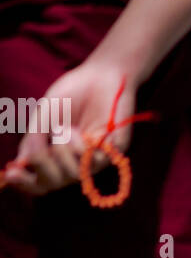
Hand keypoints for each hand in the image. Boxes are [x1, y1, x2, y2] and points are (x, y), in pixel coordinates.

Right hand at [2, 60, 136, 196]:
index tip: (11, 173)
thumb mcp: (44, 115)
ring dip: (61, 153)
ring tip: (65, 129)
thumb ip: (33, 139)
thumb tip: (20, 163)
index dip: (23, 183)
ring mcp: (93, 157)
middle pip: (52, 183)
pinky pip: (94, 163)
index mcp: (55, 155)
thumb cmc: (71, 93)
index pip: (39, 182)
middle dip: (42, 167)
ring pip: (72, 175)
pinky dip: (80, 149)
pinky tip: (80, 131)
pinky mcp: (113, 150)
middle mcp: (73, 161)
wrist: (100, 74)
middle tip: (42, 149)